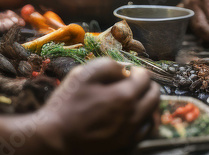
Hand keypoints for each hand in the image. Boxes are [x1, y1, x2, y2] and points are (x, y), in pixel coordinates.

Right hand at [37, 58, 159, 152]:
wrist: (54, 137)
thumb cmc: (67, 104)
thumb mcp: (84, 74)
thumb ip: (109, 65)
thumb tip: (124, 68)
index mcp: (125, 96)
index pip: (145, 77)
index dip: (136, 70)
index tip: (126, 72)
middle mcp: (133, 115)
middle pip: (154, 95)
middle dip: (146, 85)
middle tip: (131, 83)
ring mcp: (129, 132)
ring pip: (153, 113)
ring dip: (147, 102)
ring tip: (134, 98)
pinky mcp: (124, 144)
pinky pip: (145, 130)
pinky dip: (144, 120)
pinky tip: (132, 115)